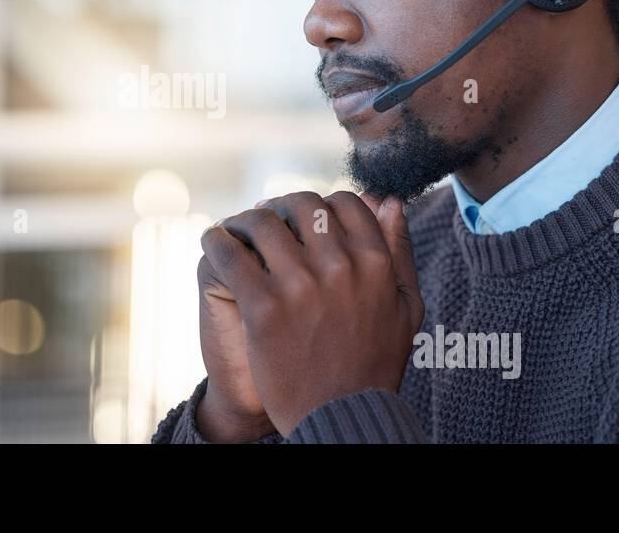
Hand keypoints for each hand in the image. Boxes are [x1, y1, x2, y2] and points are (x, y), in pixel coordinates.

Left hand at [199, 191, 423, 436]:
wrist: (341, 418)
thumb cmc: (373, 364)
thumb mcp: (405, 307)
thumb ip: (399, 250)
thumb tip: (389, 201)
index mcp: (374, 262)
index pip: (343, 202)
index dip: (322, 205)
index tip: (304, 221)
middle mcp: (339, 266)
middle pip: (302, 204)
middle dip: (283, 208)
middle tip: (268, 222)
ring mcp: (299, 285)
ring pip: (263, 222)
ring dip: (247, 221)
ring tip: (237, 232)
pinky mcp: (263, 307)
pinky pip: (230, 254)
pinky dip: (217, 241)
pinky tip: (213, 243)